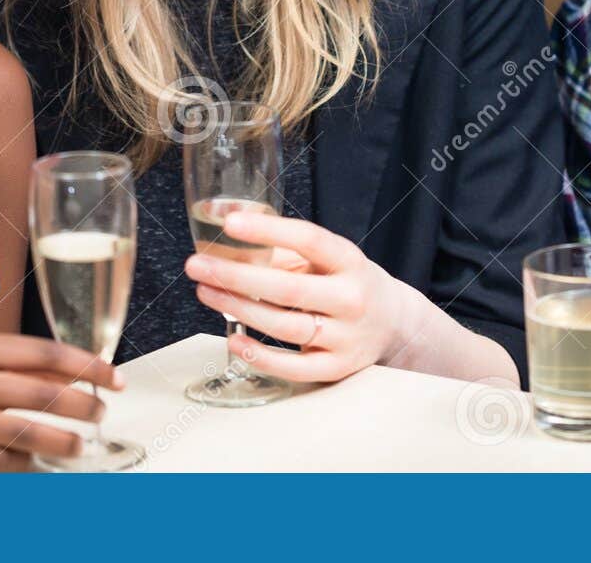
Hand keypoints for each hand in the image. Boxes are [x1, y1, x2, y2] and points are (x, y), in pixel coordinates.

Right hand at [0, 333, 123, 471]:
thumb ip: (17, 365)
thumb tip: (79, 373)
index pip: (45, 353)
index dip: (87, 366)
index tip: (115, 378)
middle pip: (41, 393)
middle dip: (82, 405)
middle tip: (101, 413)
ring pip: (23, 433)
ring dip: (61, 442)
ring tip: (80, 445)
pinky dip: (24, 466)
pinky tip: (39, 465)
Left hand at [184, 213, 411, 382]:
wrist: (393, 323)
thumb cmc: (346, 282)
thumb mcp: (327, 257)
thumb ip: (282, 247)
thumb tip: (225, 229)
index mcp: (349, 260)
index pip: (309, 240)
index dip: (268, 231)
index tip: (230, 222)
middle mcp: (351, 298)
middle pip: (288, 289)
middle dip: (236, 277)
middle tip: (197, 265)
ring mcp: (345, 337)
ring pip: (285, 326)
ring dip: (238, 309)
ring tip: (205, 292)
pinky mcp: (336, 368)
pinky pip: (293, 367)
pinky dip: (260, 355)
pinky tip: (232, 338)